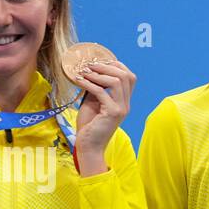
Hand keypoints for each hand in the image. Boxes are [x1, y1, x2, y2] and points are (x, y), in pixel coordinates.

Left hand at [73, 60, 136, 175]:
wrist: (90, 146)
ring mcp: (121, 109)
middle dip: (107, 65)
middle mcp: (126, 104)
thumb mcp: (93, 102)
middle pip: (126, 75)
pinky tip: (78, 81)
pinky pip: (102, 92)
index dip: (116, 65)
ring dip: (98, 73)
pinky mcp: (112, 114)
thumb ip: (96, 88)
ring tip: (84, 71)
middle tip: (89, 64)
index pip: (129, 76)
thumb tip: (90, 71)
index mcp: (124, 101)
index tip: (98, 61)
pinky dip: (89, 83)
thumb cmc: (90, 126)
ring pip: (117, 81)